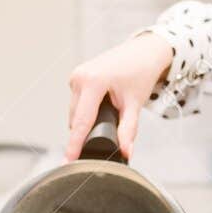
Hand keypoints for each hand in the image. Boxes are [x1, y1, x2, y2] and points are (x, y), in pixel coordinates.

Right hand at [65, 31, 174, 160]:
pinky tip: (100, 110)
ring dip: (86, 121)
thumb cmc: (141, 73)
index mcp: (92, 82)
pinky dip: (86, 110)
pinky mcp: (77, 77)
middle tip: (108, 134)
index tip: (68, 160)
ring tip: (108, 116)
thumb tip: (125, 151)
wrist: (144, 52)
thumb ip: (129, 130)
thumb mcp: (135, 104)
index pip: (81, 121)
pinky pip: (77, 102)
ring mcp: (76, 76)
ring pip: (75, 111)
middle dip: (87, 131)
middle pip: (76, 119)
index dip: (75, 144)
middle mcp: (79, 77)